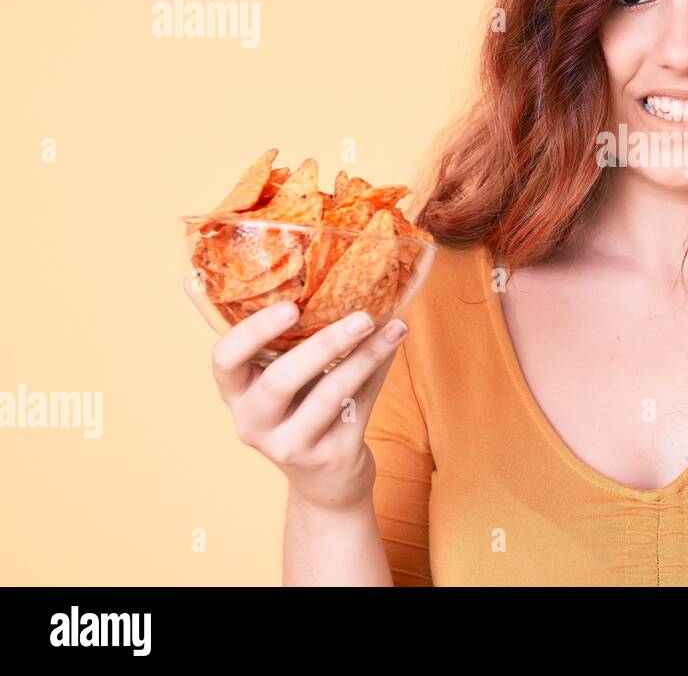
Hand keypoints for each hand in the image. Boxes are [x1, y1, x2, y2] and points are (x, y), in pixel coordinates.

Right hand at [186, 279, 408, 515]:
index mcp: (238, 395)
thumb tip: (335, 272)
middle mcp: (254, 424)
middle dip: (322, 344)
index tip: (289, 306)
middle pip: (279, 381)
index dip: (252, 332)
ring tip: (393, 327)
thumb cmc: (306, 414)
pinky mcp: (331, 456)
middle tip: (360, 316)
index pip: (224, 360)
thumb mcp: (290, 383)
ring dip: (365, 355)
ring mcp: (292, 445)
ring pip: (329, 394)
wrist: (327, 484)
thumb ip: (295, 342)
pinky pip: (360, 405)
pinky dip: (380, 370)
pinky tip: (394, 343)